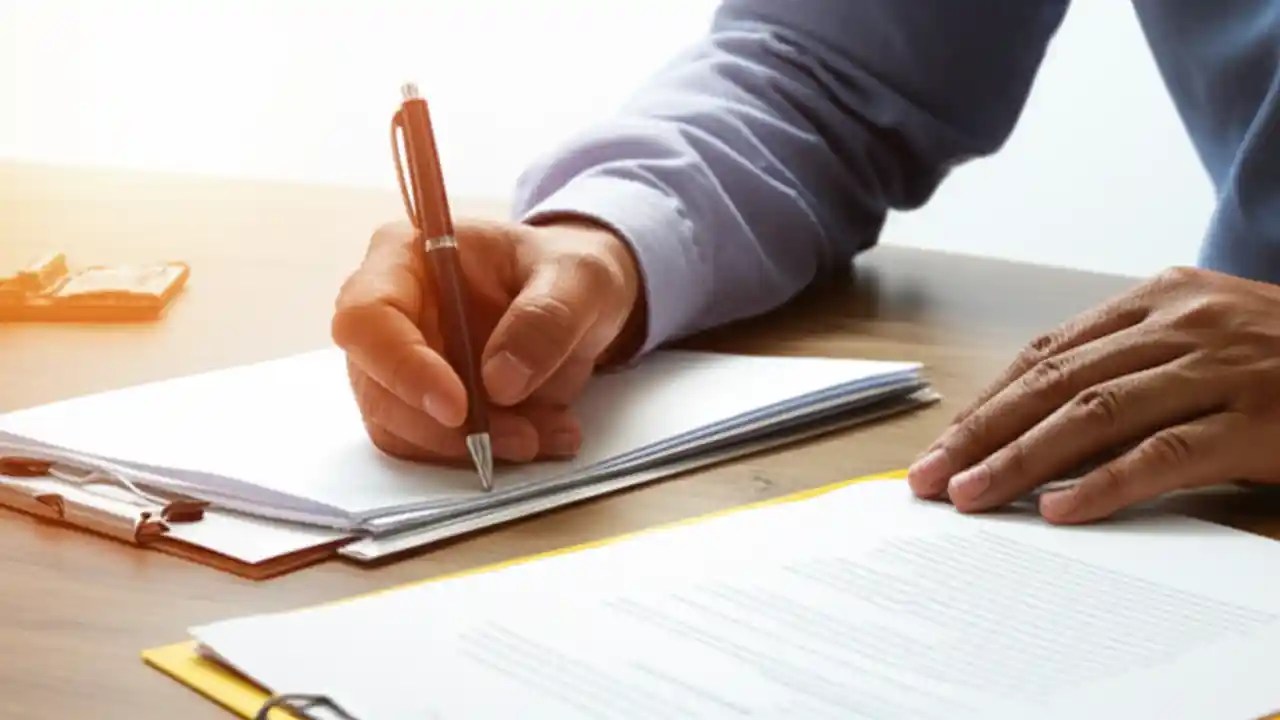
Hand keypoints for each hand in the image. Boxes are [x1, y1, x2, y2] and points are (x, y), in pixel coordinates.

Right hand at [331, 216, 642, 463]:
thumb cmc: (567, 270)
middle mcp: (390, 312)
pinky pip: (431, 446)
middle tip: (523, 437)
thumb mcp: (580, 279)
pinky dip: (483, 453)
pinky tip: (539, 437)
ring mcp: (400, 362)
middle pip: (377, 387)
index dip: (402, 368)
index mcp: (407, 258)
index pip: (367, 318)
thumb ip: (546, 318)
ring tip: (543, 435)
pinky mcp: (421, 404)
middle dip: (446, 428)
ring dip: (470, 447)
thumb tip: (499, 383)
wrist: (578, 299)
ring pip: (401, 428)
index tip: (458, 408)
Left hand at [907, 266, 1279, 522]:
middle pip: (1055, 381)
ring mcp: (1221, 368)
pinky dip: (1106, 483)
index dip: (988, 401)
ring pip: (1094, 413)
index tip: (944, 442)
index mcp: (1160, 296)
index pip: (1048, 353)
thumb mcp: (1203, 337)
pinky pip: (1167, 453)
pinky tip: (1060, 509)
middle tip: (931, 476)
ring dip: (1021, 459)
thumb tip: (1040, 423)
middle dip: (983, 432)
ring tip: (972, 495)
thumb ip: (1130, 363)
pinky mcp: (1258, 418)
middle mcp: (1182, 323)